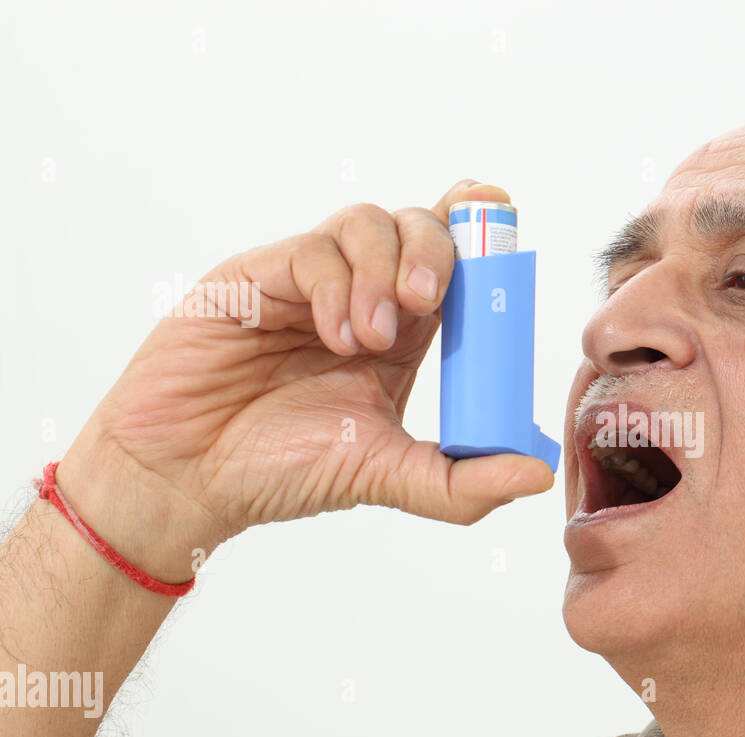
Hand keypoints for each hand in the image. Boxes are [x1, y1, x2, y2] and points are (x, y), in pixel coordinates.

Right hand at [57, 181, 553, 581]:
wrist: (186, 476)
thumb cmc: (280, 470)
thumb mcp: (383, 477)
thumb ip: (459, 482)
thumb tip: (536, 476)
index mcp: (404, 336)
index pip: (457, 266)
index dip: (485, 246)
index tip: (504, 250)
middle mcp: (364, 297)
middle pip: (422, 226)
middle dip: (438, 251)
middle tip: (427, 302)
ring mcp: (312, 282)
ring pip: (369, 223)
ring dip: (382, 271)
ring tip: (368, 339)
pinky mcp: (260, 276)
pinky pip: (313, 249)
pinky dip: (335, 285)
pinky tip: (333, 335)